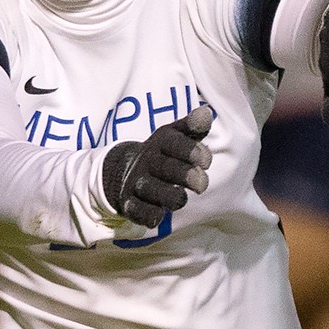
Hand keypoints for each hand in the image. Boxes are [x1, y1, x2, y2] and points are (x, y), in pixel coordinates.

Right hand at [101, 102, 215, 222]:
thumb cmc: (162, 155)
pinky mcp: (130, 204)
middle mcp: (147, 162)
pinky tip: (159, 215)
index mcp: (160, 143)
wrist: (122, 172)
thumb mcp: (175, 138)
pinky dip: (149, 215)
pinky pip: (139, 211)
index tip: (206, 161)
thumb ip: (192, 127)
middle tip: (202, 184)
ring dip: (169, 196)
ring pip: (152, 190)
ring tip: (181, 198)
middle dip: (185, 175)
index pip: (174, 143)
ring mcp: (137, 183)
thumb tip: (207, 112)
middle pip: (165, 168)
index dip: (190, 150)